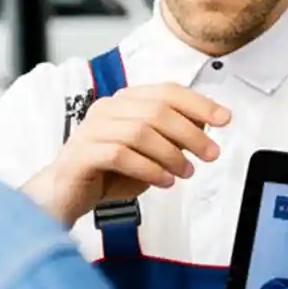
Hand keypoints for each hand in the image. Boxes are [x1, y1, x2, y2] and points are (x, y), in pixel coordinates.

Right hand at [22, 84, 230, 226]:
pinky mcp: (82, 154)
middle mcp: (106, 110)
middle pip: (156, 110)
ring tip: (185, 173)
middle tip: (210, 154)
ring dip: (171, 154)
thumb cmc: (104, 174)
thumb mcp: (146, 154)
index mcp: (122, 103)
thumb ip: (170, 138)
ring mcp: (91, 130)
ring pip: (140, 131)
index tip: (224, 118)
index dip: (198, 103)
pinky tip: (163, 181)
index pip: (166, 92)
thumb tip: (204, 127)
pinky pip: (120, 154)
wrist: (62, 196)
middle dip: (190, 133)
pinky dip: (148, 168)